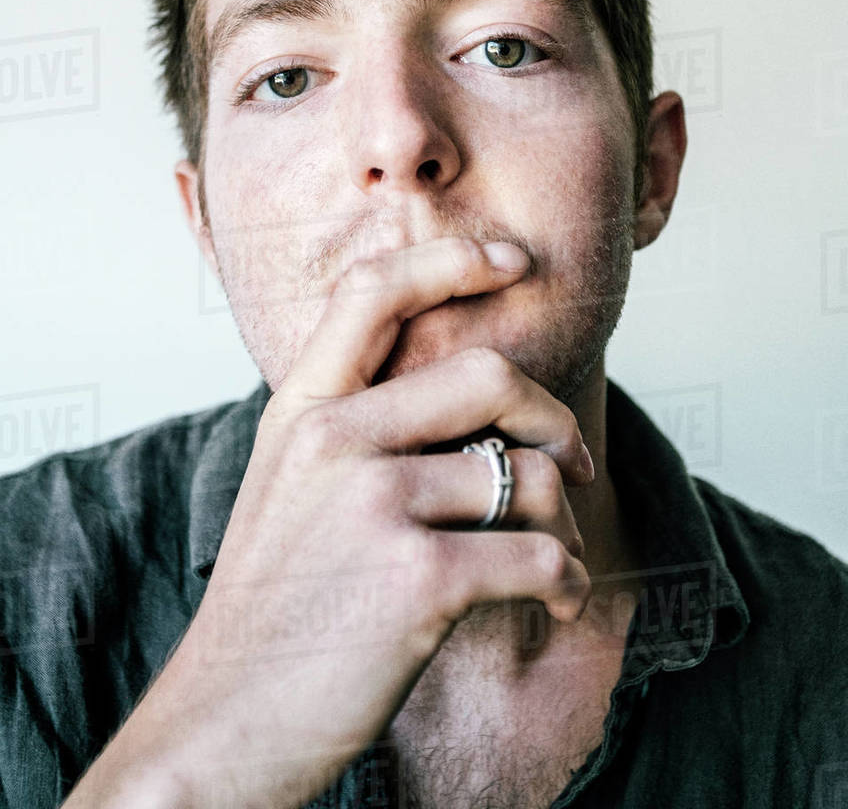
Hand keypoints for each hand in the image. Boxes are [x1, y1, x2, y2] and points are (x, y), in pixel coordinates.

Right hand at [64, 237, 593, 808]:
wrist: (223, 728)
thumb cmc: (274, 609)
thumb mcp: (286, 490)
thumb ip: (352, 427)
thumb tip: (468, 395)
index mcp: (299, 412)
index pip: (373, 292)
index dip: (450, 258)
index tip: (512, 260)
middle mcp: (331, 441)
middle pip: (487, 375)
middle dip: (551, 417)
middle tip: (574, 463)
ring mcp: (373, 505)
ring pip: (529, 475)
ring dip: (567, 523)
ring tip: (560, 563)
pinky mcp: (417, 579)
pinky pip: (541, 555)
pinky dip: (569, 582)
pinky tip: (558, 602)